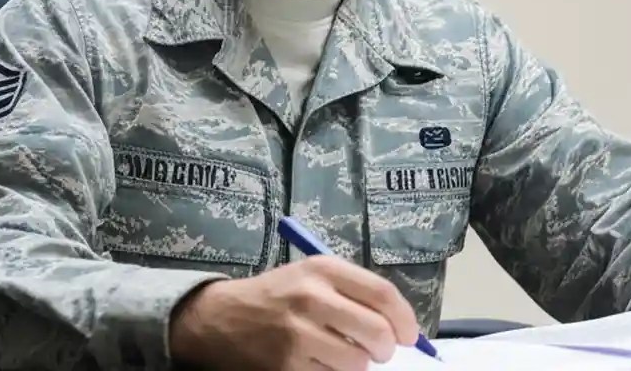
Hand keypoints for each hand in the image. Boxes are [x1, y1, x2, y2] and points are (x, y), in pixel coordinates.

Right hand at [170, 256, 419, 369]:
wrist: (220, 318)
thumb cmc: (278, 296)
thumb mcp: (311, 276)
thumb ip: (354, 292)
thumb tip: (401, 327)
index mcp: (323, 269)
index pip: (383, 295)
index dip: (405, 320)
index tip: (410, 336)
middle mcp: (311, 298)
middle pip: (376, 332)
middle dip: (386, 348)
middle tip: (379, 351)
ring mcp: (297, 334)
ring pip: (357, 363)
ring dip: (357, 365)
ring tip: (340, 354)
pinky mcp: (286, 366)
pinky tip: (317, 363)